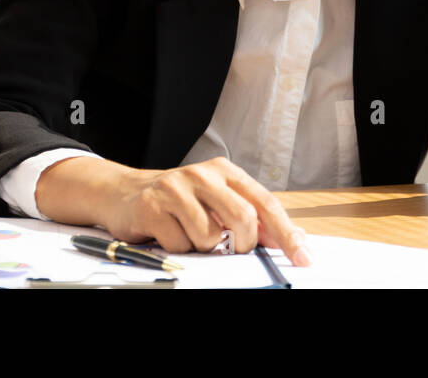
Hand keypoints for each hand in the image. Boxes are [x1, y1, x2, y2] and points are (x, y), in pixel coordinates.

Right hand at [100, 156, 312, 265]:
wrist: (125, 193)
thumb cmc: (179, 201)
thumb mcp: (217, 201)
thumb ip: (250, 217)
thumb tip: (285, 239)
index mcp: (225, 171)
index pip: (265, 203)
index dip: (286, 233)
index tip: (302, 256)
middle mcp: (203, 174)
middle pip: (242, 218)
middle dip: (243, 244)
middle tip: (233, 250)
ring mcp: (176, 188)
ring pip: (209, 236)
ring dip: (204, 248)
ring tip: (190, 235)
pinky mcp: (153, 206)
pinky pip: (180, 245)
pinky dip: (179, 250)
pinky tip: (169, 235)